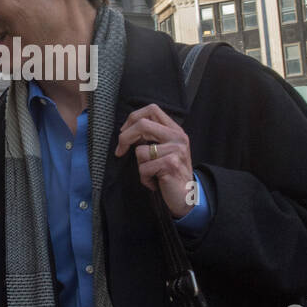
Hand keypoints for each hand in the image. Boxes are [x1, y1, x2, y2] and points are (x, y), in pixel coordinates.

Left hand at [114, 103, 194, 217]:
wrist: (186, 197)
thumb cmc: (169, 173)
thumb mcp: (163, 150)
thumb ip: (151, 137)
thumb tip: (127, 130)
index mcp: (175, 130)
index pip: (152, 109)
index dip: (133, 118)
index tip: (124, 132)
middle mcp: (178, 137)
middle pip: (142, 124)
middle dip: (125, 138)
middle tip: (120, 151)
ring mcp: (176, 150)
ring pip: (140, 151)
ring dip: (140, 166)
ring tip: (152, 173)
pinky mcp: (171, 164)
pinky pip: (143, 168)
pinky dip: (144, 179)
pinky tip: (155, 182)